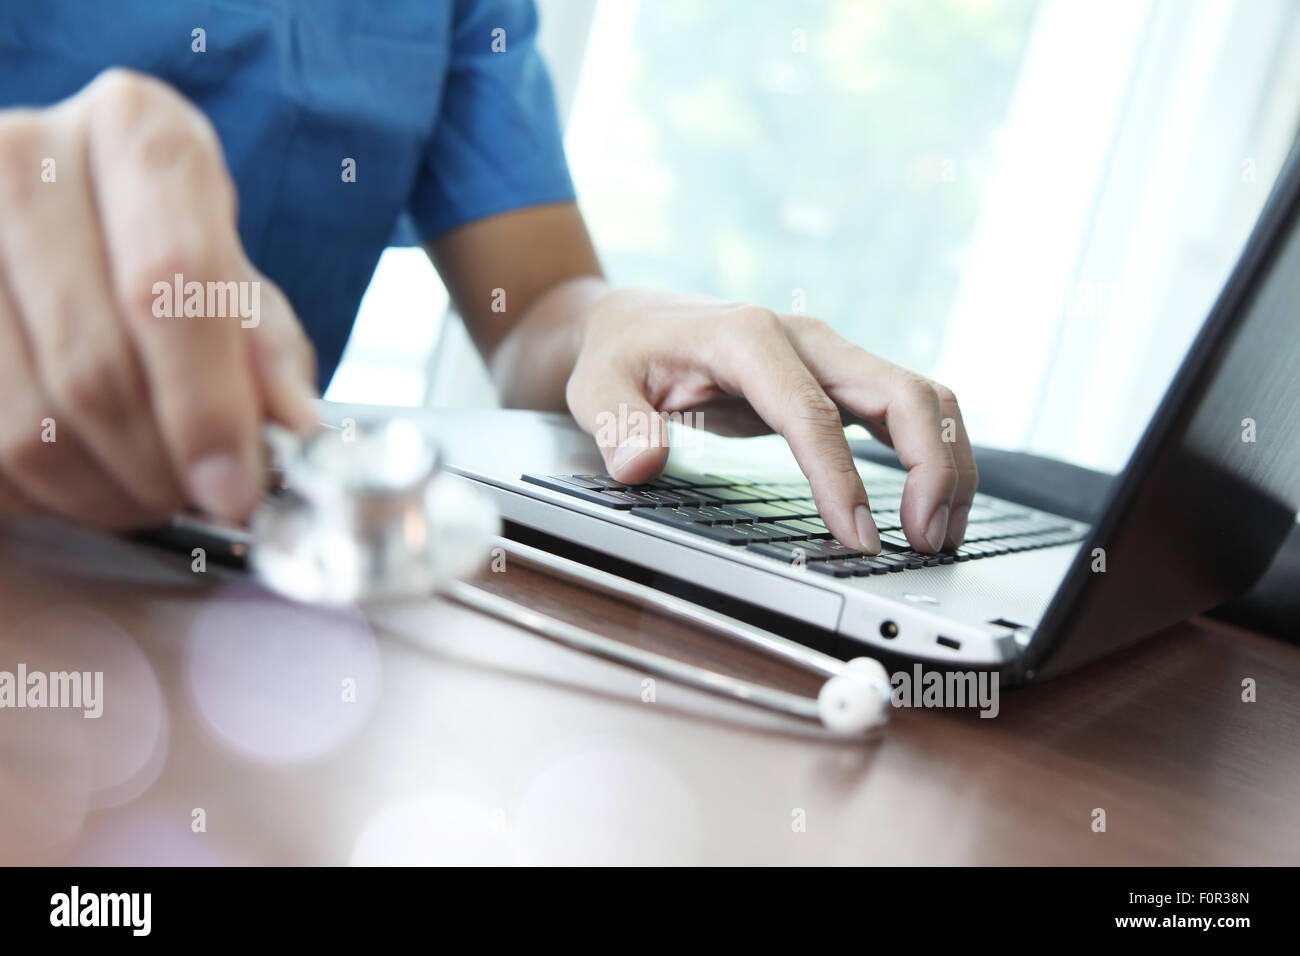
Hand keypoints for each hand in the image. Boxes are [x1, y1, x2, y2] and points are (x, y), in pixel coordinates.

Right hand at [0, 68, 316, 528]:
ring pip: (24, 423)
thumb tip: (295, 424)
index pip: (171, 282)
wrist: (54, 223)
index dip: (207, 406)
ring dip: (98, 492)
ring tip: (141, 489)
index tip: (236, 490)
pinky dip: (37, 492)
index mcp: (137, 130)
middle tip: (195, 499)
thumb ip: (268, 351)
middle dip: (158, 468)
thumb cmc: (164, 252)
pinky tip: (76, 476)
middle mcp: (24, 155)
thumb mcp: (236, 285)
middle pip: (95, 367)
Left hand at [564, 289, 976, 553]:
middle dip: (930, 466)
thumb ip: (617, 425)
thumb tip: (641, 464)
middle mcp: (803, 338)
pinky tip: (931, 505)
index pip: (812, 411)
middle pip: (900, 391)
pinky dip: (932, 453)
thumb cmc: (621, 355)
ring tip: (940, 532)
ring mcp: (829, 354)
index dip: (841, 477)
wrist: (635, 321)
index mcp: (746, 338)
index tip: (858, 535)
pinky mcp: (838, 377)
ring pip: (920, 396)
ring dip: (946, 462)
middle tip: (926, 540)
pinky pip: (906, 408)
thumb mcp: (596, 388)